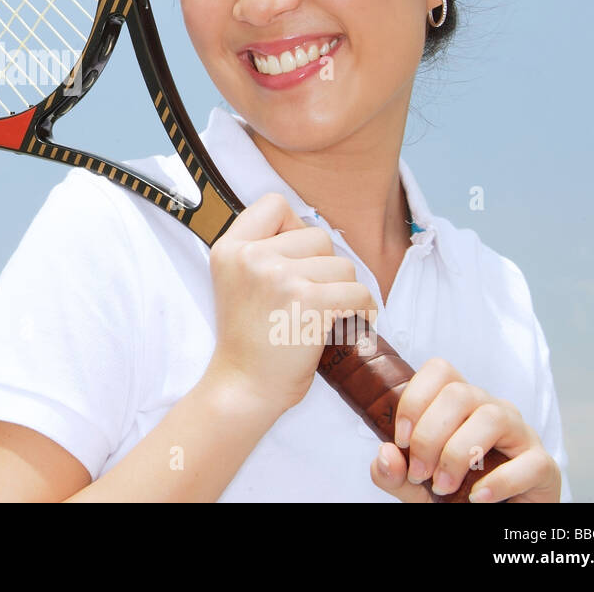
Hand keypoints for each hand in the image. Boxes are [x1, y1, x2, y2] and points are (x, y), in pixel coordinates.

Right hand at [205, 192, 376, 414]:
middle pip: (317, 236)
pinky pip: (358, 292)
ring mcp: (280, 277)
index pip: (275, 205)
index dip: (293, 228)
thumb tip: (311, 232)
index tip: (295, 260)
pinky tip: (348, 324)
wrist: (244, 387)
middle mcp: (251, 256)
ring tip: (327, 315)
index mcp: (230, 248)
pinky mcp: (309, 301)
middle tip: (313, 298)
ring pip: (342, 265)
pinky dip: (363, 311)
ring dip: (344, 291)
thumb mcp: (236, 282)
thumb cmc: (248, 341)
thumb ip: (263, 251)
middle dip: (324, 267)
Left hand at [369, 357, 561, 502]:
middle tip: (420, 474)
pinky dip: (498, 481)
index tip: (399, 439)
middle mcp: (492, 409)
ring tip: (444, 486)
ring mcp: (521, 434)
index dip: (414, 399)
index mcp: (461, 404)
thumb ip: (393, 472)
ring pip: (492, 417)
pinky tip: (477, 498)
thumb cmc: (456, 494)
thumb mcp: (415, 485)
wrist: (497, 522)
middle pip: (459, 394)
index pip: (440, 371)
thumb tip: (386, 455)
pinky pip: (528, 462)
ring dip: (458, 454)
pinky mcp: (544, 465)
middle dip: (430, 436)